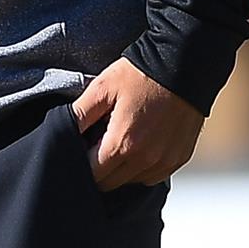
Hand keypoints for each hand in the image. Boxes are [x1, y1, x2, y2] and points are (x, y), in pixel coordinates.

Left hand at [71, 58, 204, 190]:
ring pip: (132, 181)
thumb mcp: (103, 87)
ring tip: (125, 138)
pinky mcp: (178, 159)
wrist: (186, 64)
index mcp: (122, 144)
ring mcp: (164, 162)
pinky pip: (153, 176)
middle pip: (110, 183)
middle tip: (101, 140)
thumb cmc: (142, 73)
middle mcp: (144, 160)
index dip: (82, 162)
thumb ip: (80, 114)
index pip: (91, 175)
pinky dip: (144, 166)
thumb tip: (62, 133)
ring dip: (123, 168)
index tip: (85, 145)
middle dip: (101, 167)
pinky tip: (143, 143)